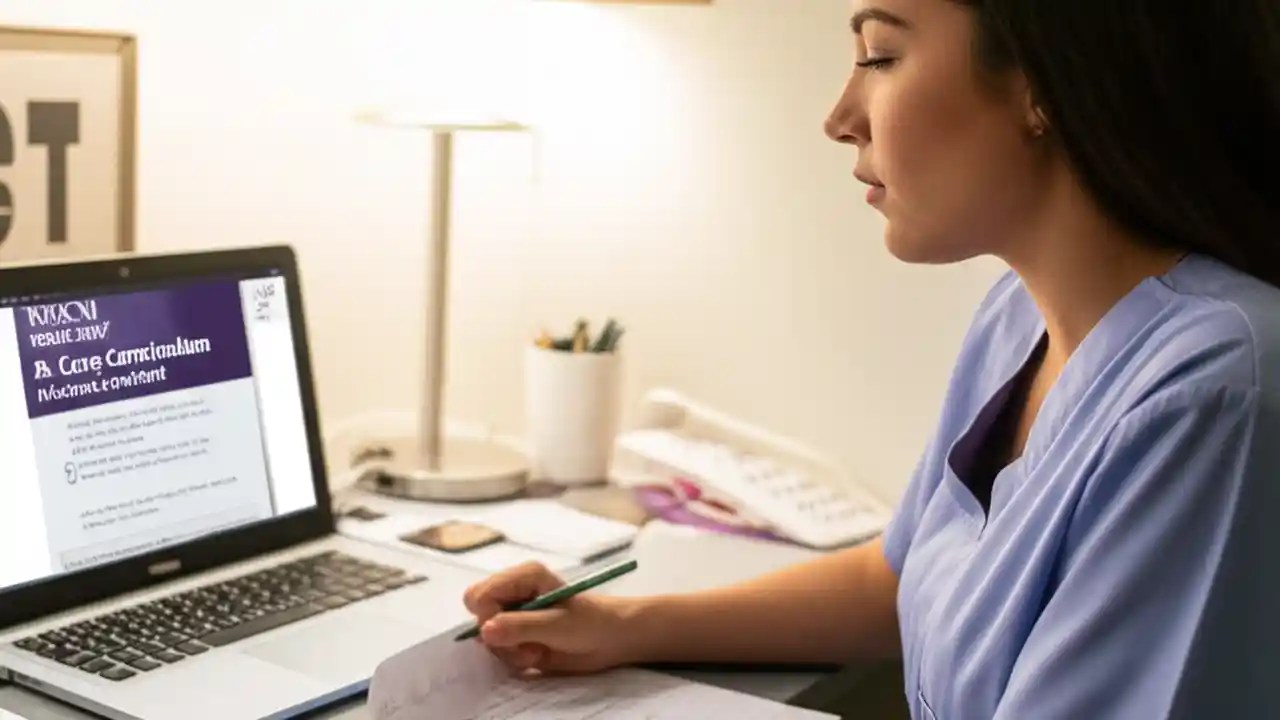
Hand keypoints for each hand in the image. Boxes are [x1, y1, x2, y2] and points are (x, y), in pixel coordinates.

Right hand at [462, 561, 641, 674]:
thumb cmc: (591, 623)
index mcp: (523, 576)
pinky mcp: (518, 633)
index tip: (507, 633)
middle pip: (478, 615)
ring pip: (485, 636)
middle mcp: (514, 591)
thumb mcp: (556, 625)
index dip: (487, 617)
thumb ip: (520, 626)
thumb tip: (484, 630)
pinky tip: (535, 655)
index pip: (479, 595)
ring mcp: (514, 613)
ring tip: (536, 650)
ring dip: (508, 650)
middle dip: (497, 637)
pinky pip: (498, 649)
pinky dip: (513, 657)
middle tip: (524, 644)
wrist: (611, 639)